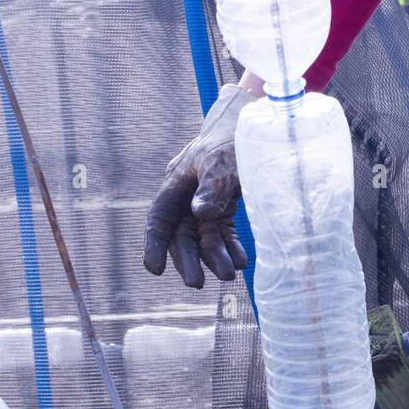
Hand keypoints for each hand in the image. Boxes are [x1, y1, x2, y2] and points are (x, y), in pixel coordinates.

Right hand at [143, 83, 254, 287]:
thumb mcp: (222, 160)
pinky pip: (222, 232)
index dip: (155, 244)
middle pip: (181, 233)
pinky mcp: (224, 206)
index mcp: (177, 181)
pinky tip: (241, 261)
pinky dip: (230, 247)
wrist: (254, 124)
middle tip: (196, 284)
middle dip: (188, 259)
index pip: (160, 217)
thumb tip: (200, 214)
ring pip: (204, 236)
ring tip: (230, 275)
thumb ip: (212, 187)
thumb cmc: (232, 137)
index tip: (154, 268)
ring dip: (214, 257)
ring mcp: (206, 201)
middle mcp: (188, 194)